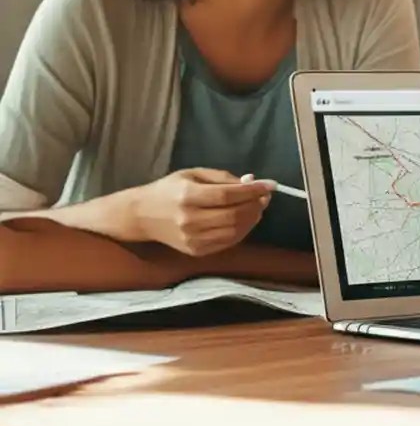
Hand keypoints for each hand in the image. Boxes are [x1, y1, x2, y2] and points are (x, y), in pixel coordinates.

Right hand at [126, 169, 271, 255]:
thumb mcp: (194, 174)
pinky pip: (229, 242)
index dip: (253, 190)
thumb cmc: (169, 190)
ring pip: (235, 231)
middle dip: (256, 205)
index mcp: (188, 196)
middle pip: (235, 215)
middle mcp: (190, 220)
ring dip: (253, 218)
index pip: (229, 195)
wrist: (142, 215)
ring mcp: (193, 239)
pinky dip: (243, 230)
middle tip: (264, 196)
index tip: (270, 184)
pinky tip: (245, 219)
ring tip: (256, 206)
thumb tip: (252, 182)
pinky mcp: (196, 251)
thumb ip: (224, 178)